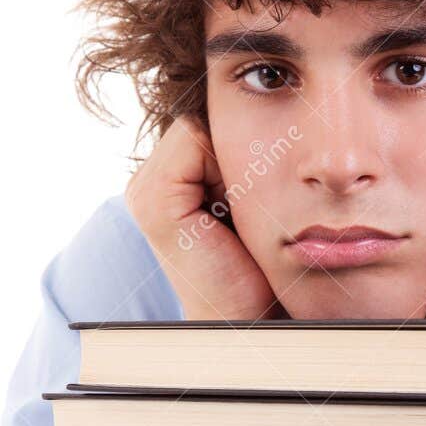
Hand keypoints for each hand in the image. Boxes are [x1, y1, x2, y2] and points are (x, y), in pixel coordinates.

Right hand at [125, 117, 282, 319]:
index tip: (266, 189)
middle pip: (209, 121)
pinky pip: (196, 139)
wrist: (252, 322)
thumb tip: (280, 103)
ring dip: (240, 161)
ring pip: (207, 126)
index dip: (248, 142)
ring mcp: (145, 190)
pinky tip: (233, 209)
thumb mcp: (257, 204)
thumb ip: (246, 158)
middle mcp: (149, 182)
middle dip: (245, 149)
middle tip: (257, 203)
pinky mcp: (154, 201)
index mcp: (169, 182)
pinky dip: (228, 164)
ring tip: (244, 212)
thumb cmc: (262, 269)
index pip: (211, 121)